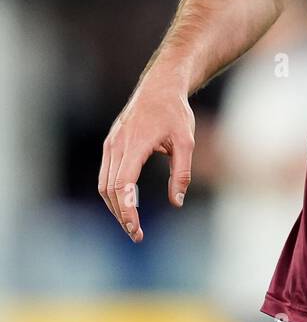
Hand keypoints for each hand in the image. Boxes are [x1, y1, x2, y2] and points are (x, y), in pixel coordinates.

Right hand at [98, 74, 195, 240]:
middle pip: (110, 189)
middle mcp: (117, 145)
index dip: (127, 210)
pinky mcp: (110, 144)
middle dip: (121, 215)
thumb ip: (182, 173)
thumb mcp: (187, 141)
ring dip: (115, 207)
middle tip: (137, 235)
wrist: (160, 86)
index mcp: (135, 144)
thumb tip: (176, 202)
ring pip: (104, 184)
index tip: (136, 229)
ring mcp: (111, 144)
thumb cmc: (175, 113)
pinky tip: (125, 205)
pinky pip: (106, 175)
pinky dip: (113, 194)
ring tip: (131, 225)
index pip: (123, 185)